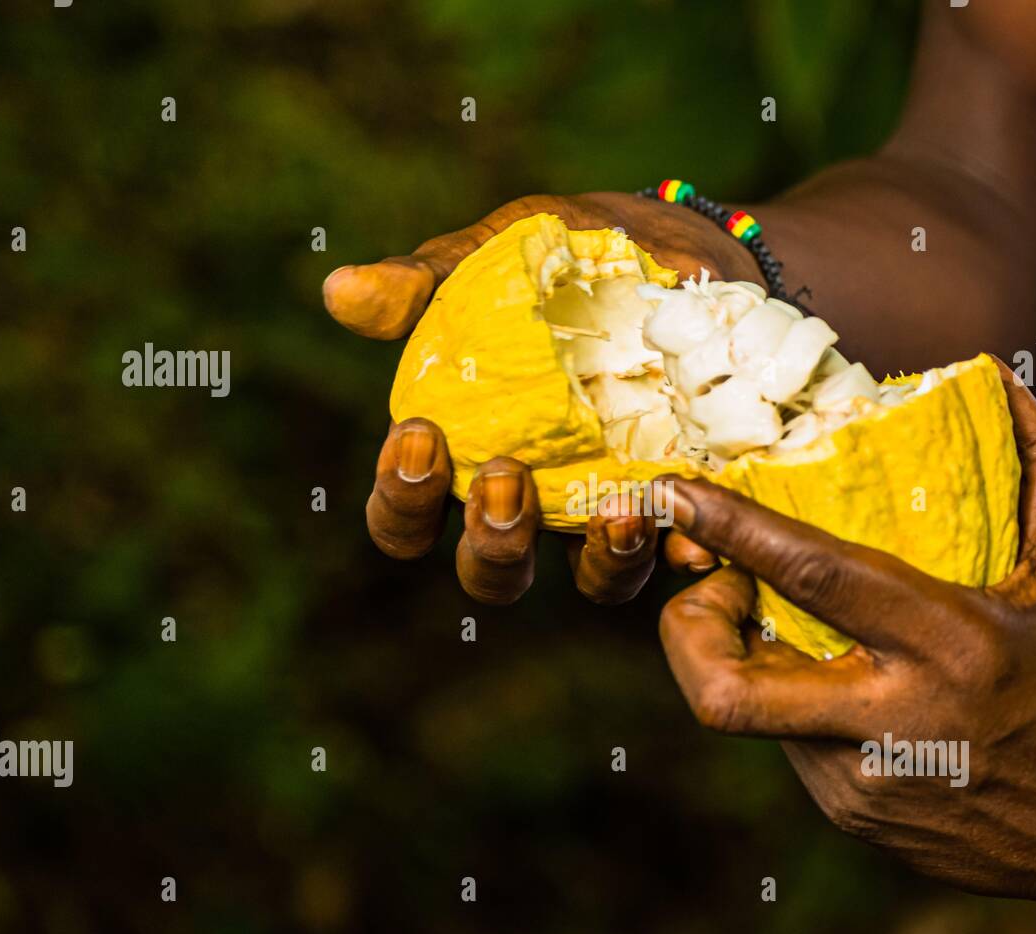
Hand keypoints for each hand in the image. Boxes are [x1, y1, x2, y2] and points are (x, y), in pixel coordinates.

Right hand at [325, 193, 751, 603]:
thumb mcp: (493, 259)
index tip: (417, 436)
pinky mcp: (684, 500)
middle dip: (491, 542)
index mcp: (469, 458)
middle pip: (491, 572)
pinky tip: (693, 519)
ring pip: (593, 581)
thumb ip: (424, 285)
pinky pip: (683, 548)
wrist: (681, 250)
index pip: (406, 518)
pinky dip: (687, 545)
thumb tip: (341, 291)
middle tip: (507, 478)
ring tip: (615, 510)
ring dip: (599, 562)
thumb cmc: (566, 263)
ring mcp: (609, 509)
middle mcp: (536, 504)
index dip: (399, 499)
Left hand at [656, 364, 1035, 929]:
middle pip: (727, 692)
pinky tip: (832, 671)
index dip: (734, 530)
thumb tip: (996, 382)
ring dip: (743, 651)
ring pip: (751, 710)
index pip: (816, 579)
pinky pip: (785, 741)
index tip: (676, 489)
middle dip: (687, 626)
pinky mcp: (852, 818)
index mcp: (953, 651)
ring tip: (781, 612)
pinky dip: (785, 693)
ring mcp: (862, 788)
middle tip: (710, 582)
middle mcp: (892, 727)